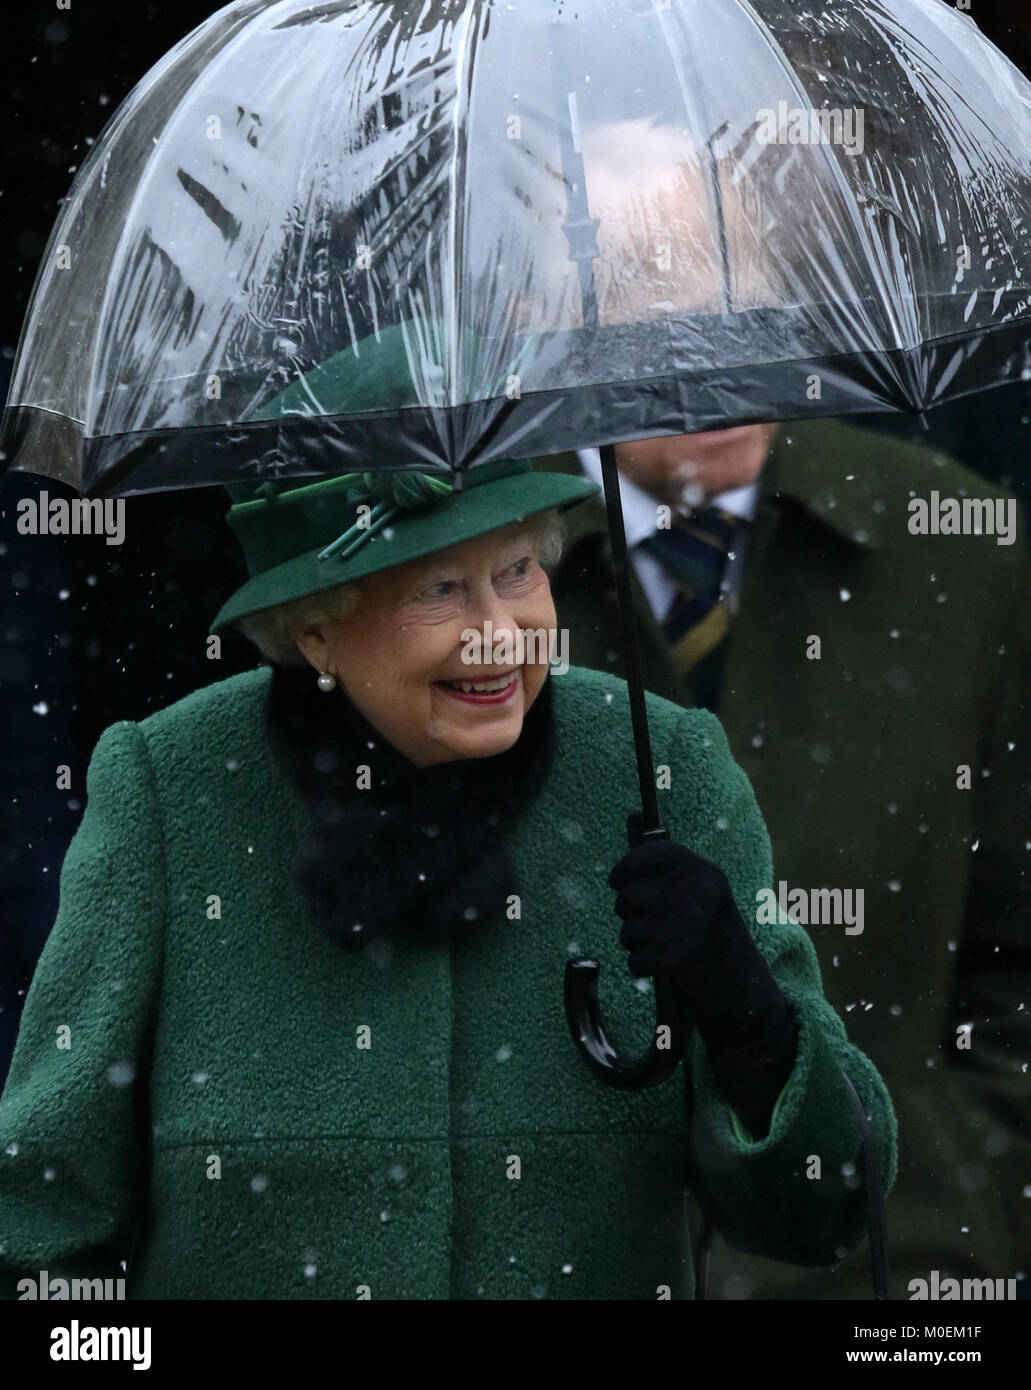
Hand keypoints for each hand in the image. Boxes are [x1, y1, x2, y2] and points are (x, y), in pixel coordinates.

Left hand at [608, 835, 785, 1049]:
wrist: (747, 992)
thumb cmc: (713, 936)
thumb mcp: (697, 889)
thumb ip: (661, 856)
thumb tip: (632, 813)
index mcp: (702, 870)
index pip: (643, 855)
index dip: (624, 870)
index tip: (619, 881)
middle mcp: (697, 891)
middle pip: (626, 897)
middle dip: (631, 917)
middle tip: (658, 927)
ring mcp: (689, 924)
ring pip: (627, 931)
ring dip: (638, 945)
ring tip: (666, 947)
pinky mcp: (680, 957)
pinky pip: (634, 960)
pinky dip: (644, 968)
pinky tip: (666, 968)